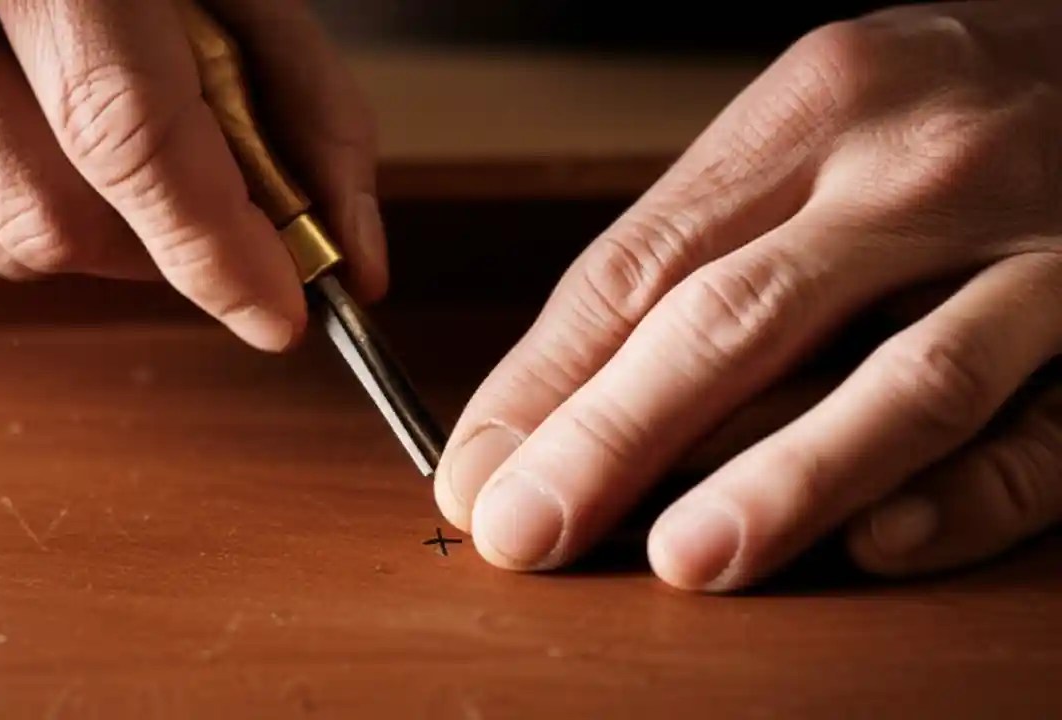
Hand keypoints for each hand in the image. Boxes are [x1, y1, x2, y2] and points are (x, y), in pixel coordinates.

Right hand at [0, 0, 383, 350]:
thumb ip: (302, 108)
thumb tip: (356, 262)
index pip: (127, 133)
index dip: (216, 244)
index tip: (285, 314)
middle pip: (70, 223)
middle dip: (165, 237)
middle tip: (200, 186)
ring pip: (20, 253)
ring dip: (98, 226)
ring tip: (85, 120)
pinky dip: (26, 221)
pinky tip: (18, 135)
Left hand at [434, 0, 1061, 590]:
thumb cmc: (950, 107)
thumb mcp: (820, 123)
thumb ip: (711, 243)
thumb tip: (569, 398)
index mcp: (814, 110)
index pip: (640, 263)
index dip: (546, 381)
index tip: (480, 472)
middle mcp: (917, 170)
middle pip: (736, 317)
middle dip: (615, 437)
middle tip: (526, 531)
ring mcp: (1039, 248)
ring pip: (901, 379)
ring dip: (784, 478)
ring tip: (685, 559)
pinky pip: (1047, 433)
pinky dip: (967, 495)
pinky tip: (882, 541)